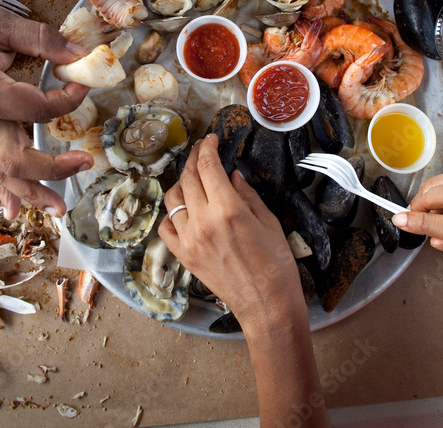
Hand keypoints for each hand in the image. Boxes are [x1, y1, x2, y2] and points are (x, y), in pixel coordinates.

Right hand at [0, 0, 92, 218]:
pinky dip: (4, 190)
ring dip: (31, 193)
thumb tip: (80, 55)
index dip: (66, 101)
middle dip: (53, 168)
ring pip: (1, 171)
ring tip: (59, 209)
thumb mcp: (0, 24)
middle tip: (85, 161)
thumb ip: (42, 39)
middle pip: (15, 159)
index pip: (36, 109)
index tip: (82, 86)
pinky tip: (14, 211)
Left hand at [158, 135, 304, 332]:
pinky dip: (171, 214)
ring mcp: (189, 240)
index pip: (208, 167)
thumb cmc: (276, 264)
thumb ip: (247, 194)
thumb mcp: (269, 222)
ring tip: (193, 179)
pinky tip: (184, 210)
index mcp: (228, 209)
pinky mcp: (183, 256)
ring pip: (172, 199)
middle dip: (195, 159)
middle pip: (188, 178)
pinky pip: (166, 227)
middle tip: (203, 152)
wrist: (266, 304)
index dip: (208, 148)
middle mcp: (203, 221)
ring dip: (181, 183)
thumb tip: (231, 175)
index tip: (211, 139)